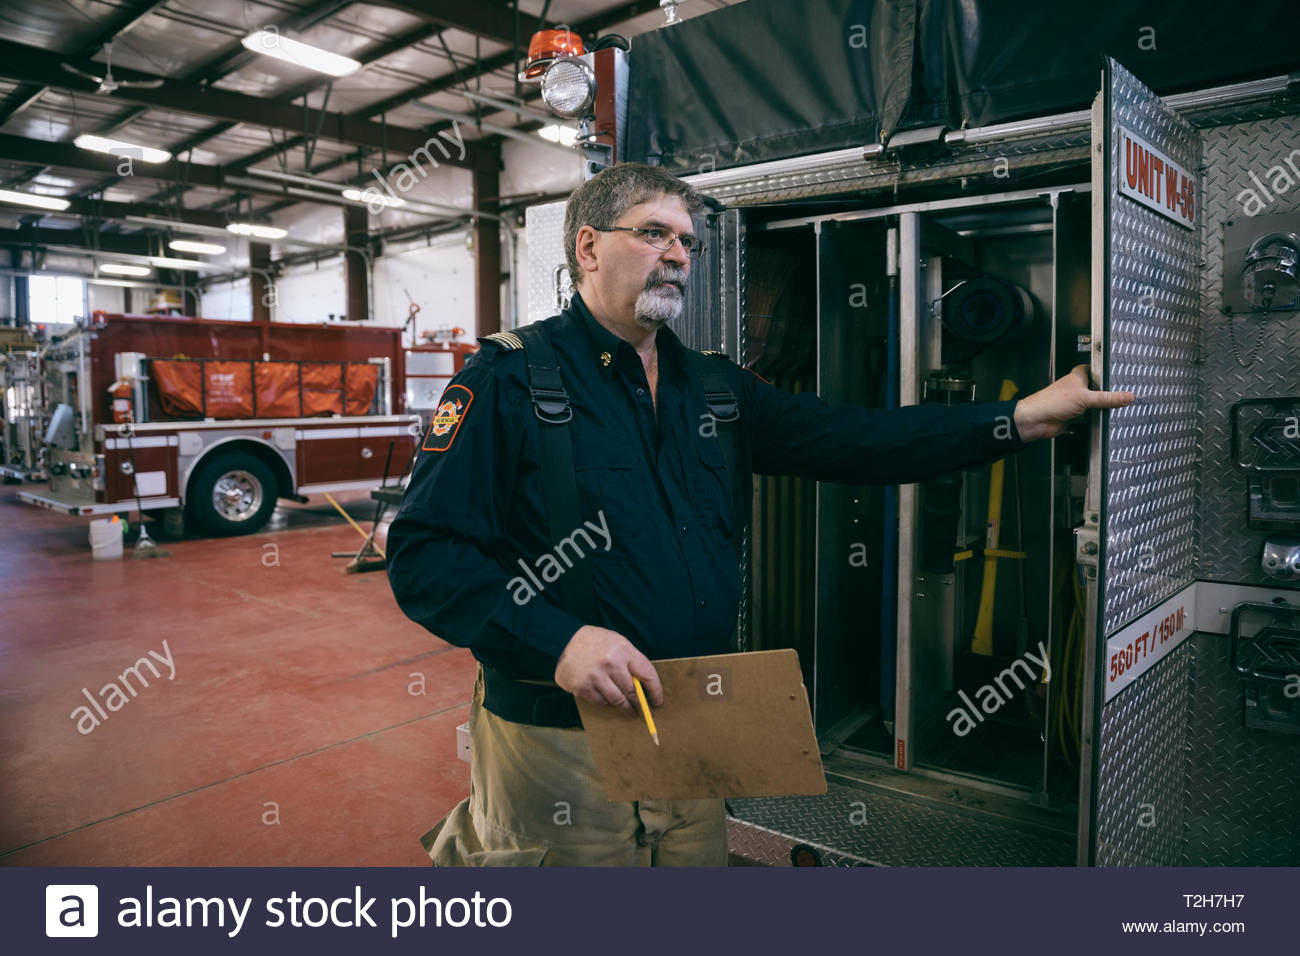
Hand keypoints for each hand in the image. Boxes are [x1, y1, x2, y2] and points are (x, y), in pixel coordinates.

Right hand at [554, 625, 662, 712]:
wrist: (564, 639)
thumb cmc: (595, 642)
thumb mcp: (617, 643)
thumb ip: (631, 661)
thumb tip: (644, 687)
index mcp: (623, 650)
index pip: (647, 674)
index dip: (655, 691)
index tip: (657, 702)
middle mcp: (610, 663)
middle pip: (633, 692)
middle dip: (642, 706)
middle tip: (646, 714)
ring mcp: (596, 676)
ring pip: (617, 700)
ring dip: (626, 709)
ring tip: (631, 712)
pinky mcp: (583, 687)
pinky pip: (601, 702)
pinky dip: (607, 704)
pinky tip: (610, 702)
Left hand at [1013, 364, 1133, 440]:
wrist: (1036, 421)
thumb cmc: (1051, 402)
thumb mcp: (1085, 398)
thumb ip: (1107, 398)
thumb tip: (1127, 396)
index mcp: (1077, 377)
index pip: (1092, 369)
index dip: (1102, 369)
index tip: (1116, 371)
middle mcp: (1075, 389)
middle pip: (1095, 388)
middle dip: (1106, 391)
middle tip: (1122, 392)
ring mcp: (1073, 403)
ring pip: (1092, 403)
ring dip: (1100, 407)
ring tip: (1118, 407)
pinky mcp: (1072, 416)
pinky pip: (1088, 416)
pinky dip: (1094, 418)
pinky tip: (1104, 420)